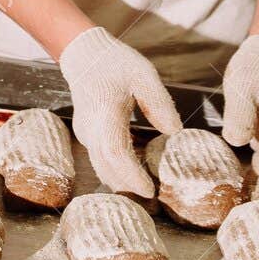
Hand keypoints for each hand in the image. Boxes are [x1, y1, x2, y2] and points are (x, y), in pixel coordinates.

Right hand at [58, 26, 182, 196]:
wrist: (84, 55)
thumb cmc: (115, 63)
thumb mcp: (144, 75)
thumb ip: (159, 102)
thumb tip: (174, 132)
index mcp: (105, 112)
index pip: (115, 152)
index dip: (131, 175)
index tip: (150, 190)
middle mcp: (90, 127)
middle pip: (106, 168)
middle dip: (128, 187)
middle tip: (153, 203)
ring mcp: (85, 133)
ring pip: (101, 167)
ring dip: (121, 183)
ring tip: (145, 195)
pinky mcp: (86, 135)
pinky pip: (100, 160)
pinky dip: (116, 172)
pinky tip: (133, 177)